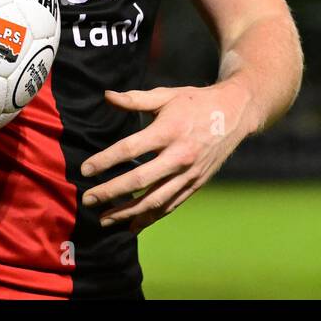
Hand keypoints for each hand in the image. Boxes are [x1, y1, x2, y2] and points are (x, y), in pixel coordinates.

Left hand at [80, 81, 253, 232]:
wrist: (235, 113)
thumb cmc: (196, 101)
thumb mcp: (166, 95)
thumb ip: (135, 99)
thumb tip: (106, 96)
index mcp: (169, 130)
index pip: (130, 149)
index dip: (105, 160)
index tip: (86, 169)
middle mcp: (180, 155)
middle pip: (139, 180)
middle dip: (110, 192)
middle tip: (88, 199)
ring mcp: (189, 173)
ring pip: (154, 200)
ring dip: (127, 212)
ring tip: (104, 219)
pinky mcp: (196, 183)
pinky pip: (170, 205)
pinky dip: (150, 217)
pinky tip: (131, 225)